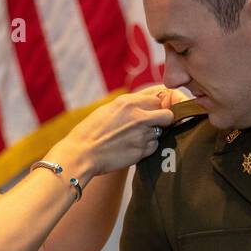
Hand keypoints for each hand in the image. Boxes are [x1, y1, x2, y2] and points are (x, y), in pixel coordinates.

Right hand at [46, 86, 172, 177]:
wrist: (82, 153)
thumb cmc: (92, 130)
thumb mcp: (110, 108)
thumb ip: (132, 104)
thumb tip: (154, 98)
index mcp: (129, 102)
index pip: (159, 97)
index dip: (158, 105)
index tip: (156, 110)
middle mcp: (139, 116)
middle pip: (167, 114)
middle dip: (164, 119)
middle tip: (154, 125)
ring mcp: (142, 134)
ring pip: (161, 132)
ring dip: (153, 135)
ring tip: (134, 138)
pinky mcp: (142, 151)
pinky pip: (154, 147)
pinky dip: (147, 148)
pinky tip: (132, 147)